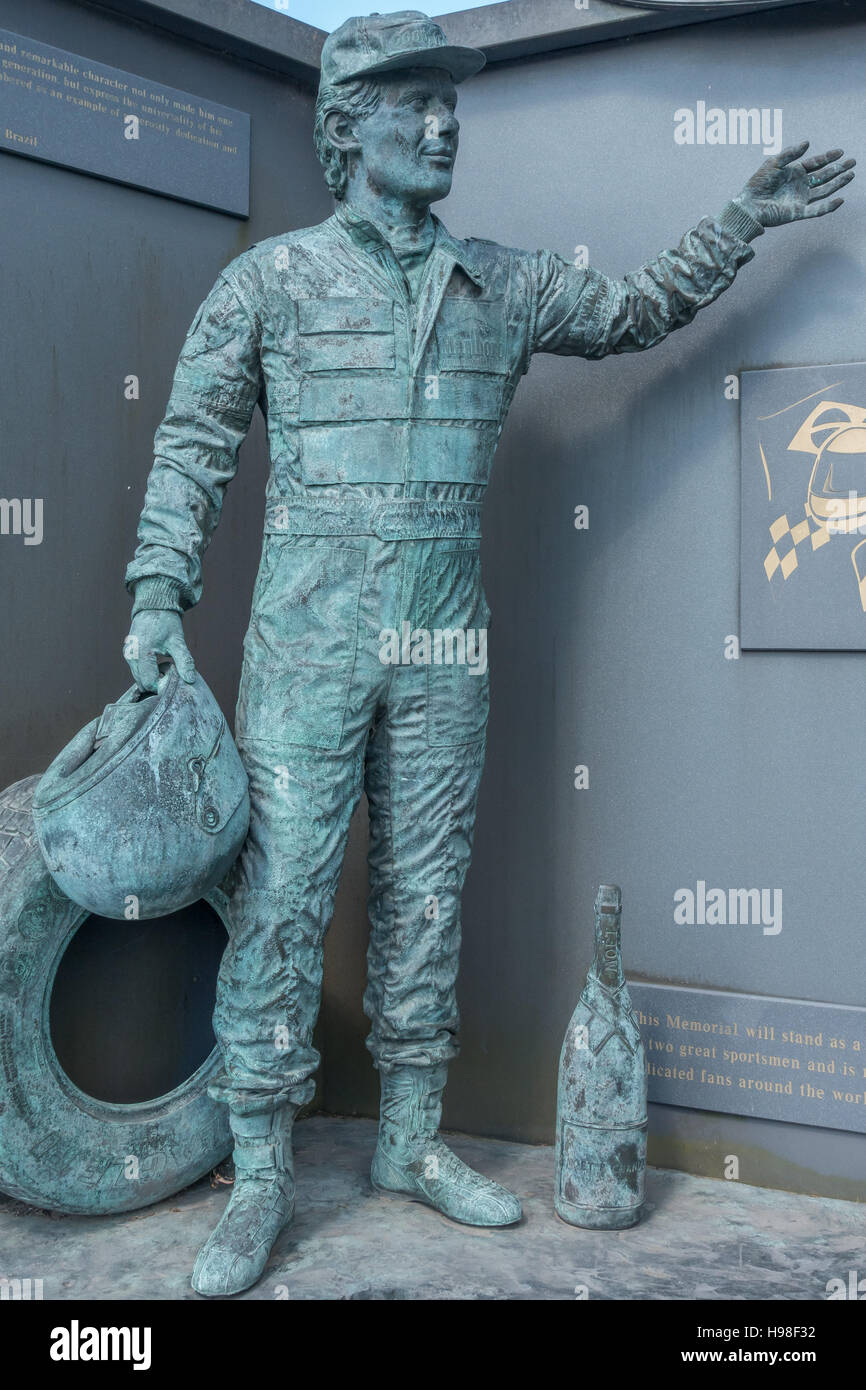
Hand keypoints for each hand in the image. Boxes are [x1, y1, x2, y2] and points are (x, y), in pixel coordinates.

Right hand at [124, 609, 195, 691]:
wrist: (153, 607)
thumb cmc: (167, 622)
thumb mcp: (178, 641)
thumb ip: (184, 661)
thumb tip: (190, 680)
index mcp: (142, 652)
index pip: (150, 682)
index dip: (163, 685)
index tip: (174, 676)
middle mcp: (130, 655)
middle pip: (143, 683)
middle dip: (158, 683)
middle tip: (172, 671)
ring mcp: (127, 655)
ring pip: (139, 679)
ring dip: (153, 678)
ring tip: (166, 666)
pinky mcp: (128, 654)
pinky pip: (137, 671)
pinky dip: (148, 673)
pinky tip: (159, 664)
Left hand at [734, 141, 854, 228]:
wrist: (749, 205)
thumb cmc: (757, 184)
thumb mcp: (774, 163)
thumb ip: (790, 153)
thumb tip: (807, 143)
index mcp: (794, 173)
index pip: (816, 164)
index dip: (828, 157)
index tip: (840, 152)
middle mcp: (800, 186)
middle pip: (824, 176)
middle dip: (838, 169)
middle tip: (852, 162)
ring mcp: (800, 199)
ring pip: (824, 191)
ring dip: (838, 183)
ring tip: (851, 174)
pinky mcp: (798, 213)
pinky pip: (817, 210)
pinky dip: (828, 206)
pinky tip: (840, 200)